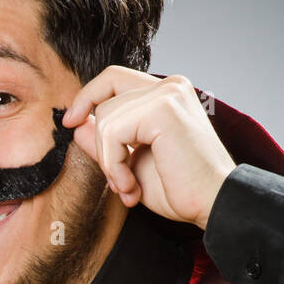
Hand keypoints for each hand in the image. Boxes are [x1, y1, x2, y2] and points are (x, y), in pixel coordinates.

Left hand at [62, 67, 236, 228]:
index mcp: (166, 94)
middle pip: (104, 99)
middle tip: (119, 182)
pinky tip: (131, 186)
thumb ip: (104, 140)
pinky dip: (113, 165)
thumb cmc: (180, 189)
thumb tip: (74, 123)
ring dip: (109, 162)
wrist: (213, 205)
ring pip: (104, 119)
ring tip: (129, 188)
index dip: (87, 96)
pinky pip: (112, 132)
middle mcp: (170, 86)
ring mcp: (168, 94)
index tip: (70, 123)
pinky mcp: (163, 109)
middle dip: (101, 146)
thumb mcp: (130, 163)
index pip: (113, 78)